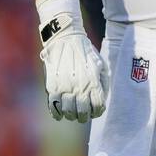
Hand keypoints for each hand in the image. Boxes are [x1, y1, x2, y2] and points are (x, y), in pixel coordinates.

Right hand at [36, 0, 107, 122]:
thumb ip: (102, 82)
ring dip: (71, 115)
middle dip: (84, 116)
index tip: (96, 110)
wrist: (65, 38)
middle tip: (83, 114)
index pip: (98, 106)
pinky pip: (53, 106)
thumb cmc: (85, 52)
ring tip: (72, 113)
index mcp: (93, 81)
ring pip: (68, 111)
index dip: (98, 111)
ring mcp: (65, 86)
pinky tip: (60, 115)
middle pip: (83, 113)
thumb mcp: (100, 64)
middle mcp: (79, 86)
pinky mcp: (52, 85)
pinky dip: (57, 114)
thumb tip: (101, 100)